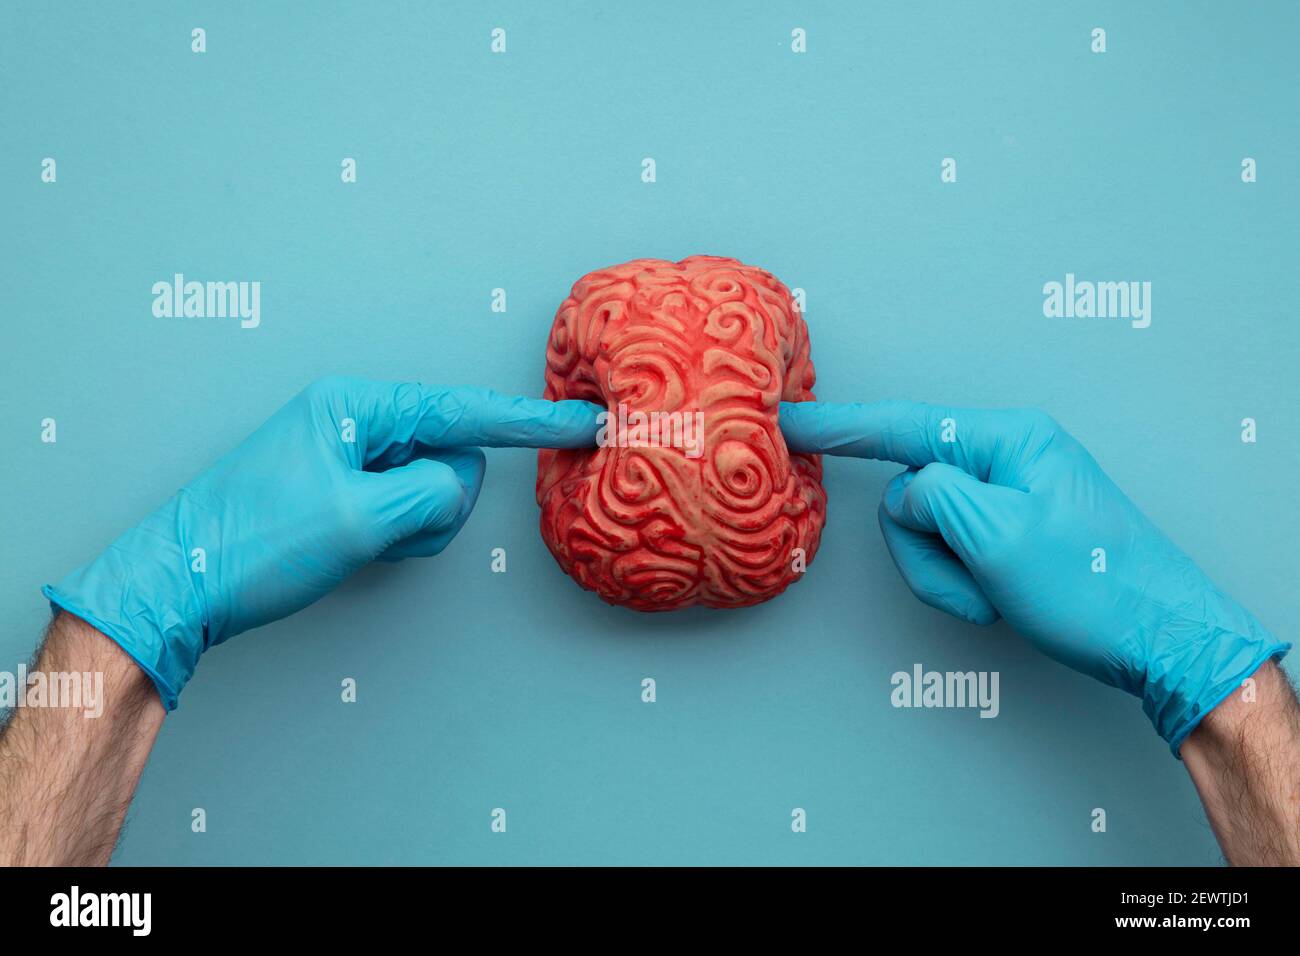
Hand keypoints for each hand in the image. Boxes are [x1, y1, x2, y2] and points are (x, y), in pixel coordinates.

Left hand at [44, 377, 600, 708]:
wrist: (179, 585)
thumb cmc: (250, 545)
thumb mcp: (356, 519)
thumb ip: (432, 493)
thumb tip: (459, 485)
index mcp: (356, 406)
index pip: (462, 410)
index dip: (529, 421)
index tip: (585, 420)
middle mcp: (356, 421)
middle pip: (451, 453)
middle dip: (439, 499)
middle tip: (388, 526)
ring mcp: (352, 456)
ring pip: (434, 485)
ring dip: (415, 522)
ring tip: (360, 540)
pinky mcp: (347, 488)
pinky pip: (407, 505)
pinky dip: (398, 531)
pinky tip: (356, 546)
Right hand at [780, 400, 1288, 753]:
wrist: (1163, 639)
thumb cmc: (1096, 586)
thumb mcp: (998, 535)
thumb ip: (933, 495)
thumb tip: (909, 493)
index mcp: (1009, 440)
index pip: (904, 425)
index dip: (840, 426)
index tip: (788, 419)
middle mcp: (1008, 458)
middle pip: (913, 491)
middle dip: (926, 547)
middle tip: (973, 578)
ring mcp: (1011, 496)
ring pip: (929, 529)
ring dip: (948, 572)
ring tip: (995, 593)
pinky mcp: (1012, 531)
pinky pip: (956, 550)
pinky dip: (966, 582)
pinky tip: (1003, 599)